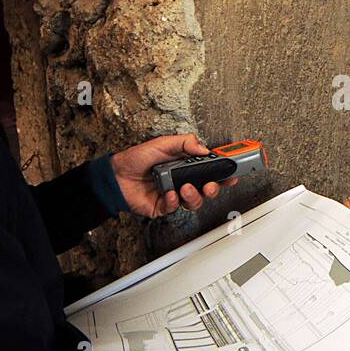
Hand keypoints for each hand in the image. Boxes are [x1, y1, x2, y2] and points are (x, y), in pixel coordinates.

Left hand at [111, 134, 236, 217]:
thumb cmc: (136, 159)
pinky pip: (175, 207)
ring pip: (195, 201)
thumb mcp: (162, 143)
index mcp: (185, 165)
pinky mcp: (164, 206)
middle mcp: (183, 180)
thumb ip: (184, 143)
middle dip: (214, 188)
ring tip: (185, 187)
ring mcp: (174, 194)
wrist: (116, 176)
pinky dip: (173, 200)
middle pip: (207, 189)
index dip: (223, 171)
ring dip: (194, 195)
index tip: (233, 170)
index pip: (210, 169)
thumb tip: (203, 148)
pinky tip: (168, 193)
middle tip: (212, 184)